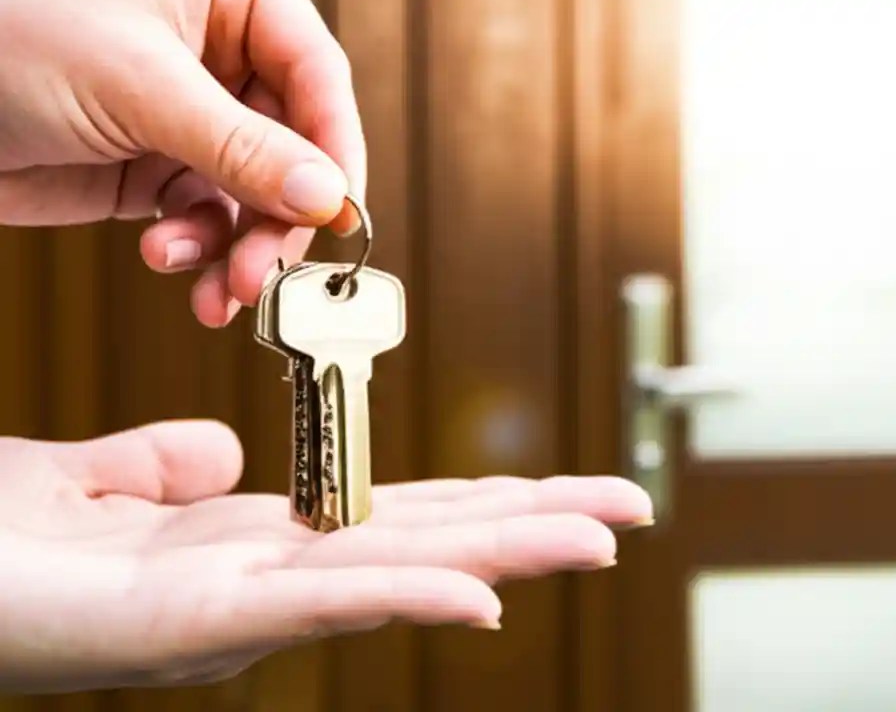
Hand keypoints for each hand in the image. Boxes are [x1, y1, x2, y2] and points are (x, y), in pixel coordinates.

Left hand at [0, 0, 365, 326]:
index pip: (317, 76)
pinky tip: (166, 260)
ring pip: (253, 194)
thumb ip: (244, 146)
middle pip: (293, 148)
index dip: (335, 149)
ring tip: (220, 291)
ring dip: (240, 248)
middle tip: (266, 273)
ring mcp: (187, 116)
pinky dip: (195, 250)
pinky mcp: (153, 167)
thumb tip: (328, 197)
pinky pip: (205, 217)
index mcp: (232, 0)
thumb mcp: (139, 85)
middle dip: (279, 219)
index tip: (340, 214)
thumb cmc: (6, 32)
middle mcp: (218, 56)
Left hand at [0, 421, 651, 693]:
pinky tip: (485, 601)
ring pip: (402, 574)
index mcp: (246, 546)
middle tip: (630, 511)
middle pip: (426, 545)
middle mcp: (264, 585)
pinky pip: (321, 605)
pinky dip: (410, 603)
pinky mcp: (196, 626)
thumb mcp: (87, 483)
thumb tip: (223, 446)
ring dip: (508, 561)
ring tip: (599, 539)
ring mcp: (241, 613)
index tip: (562, 492)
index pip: (393, 517)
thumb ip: (157, 462)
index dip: (485, 504)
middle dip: (534, 529)